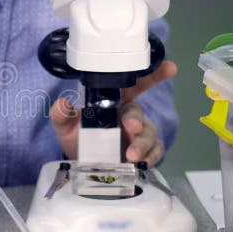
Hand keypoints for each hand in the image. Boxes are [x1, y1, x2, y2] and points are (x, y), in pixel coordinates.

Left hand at [50, 61, 177, 166]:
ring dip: (142, 144)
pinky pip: (155, 151)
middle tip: (132, 128)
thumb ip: (62, 115)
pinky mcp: (145, 152)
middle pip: (138, 112)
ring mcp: (139, 134)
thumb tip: (62, 102)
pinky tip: (142, 163)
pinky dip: (151, 157)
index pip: (133, 84)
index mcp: (114, 101)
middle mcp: (129, 114)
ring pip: (148, 133)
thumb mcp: (66, 126)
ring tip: (131, 155)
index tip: (170, 67)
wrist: (84, 164)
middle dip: (136, 119)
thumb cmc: (79, 137)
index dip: (152, 75)